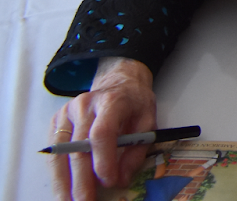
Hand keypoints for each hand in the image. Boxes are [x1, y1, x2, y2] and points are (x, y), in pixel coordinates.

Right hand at [50, 57, 156, 200]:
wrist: (119, 82)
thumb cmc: (135, 104)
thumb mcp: (148, 122)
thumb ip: (137, 151)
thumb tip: (121, 180)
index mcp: (112, 101)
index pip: (102, 133)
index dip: (103, 161)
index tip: (109, 182)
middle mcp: (85, 105)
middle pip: (78, 148)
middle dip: (81, 181)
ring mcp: (67, 113)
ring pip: (60, 153)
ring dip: (63, 182)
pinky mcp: (56, 121)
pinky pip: (54, 152)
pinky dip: (57, 173)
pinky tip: (63, 189)